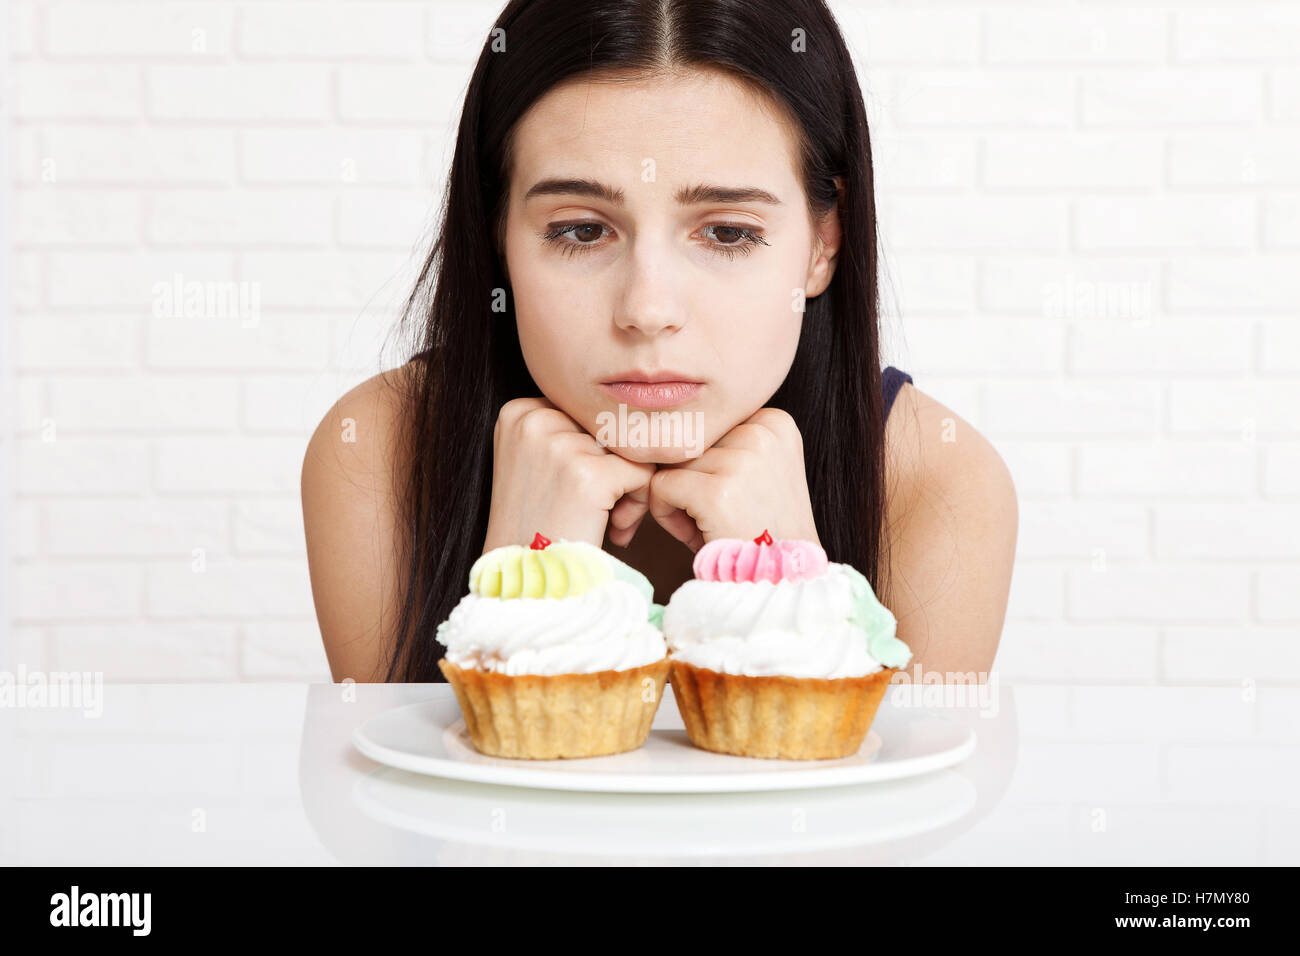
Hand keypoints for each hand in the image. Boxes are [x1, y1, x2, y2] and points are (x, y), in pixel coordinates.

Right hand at [481, 397, 655, 552]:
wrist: (526, 583)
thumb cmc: (539, 527)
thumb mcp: (539, 464)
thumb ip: (571, 431)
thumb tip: (634, 412)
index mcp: (519, 411)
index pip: (588, 412)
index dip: (598, 451)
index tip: (586, 490)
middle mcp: (533, 419)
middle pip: (610, 425)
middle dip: (617, 468)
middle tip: (606, 511)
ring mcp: (558, 445)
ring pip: (630, 446)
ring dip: (630, 486)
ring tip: (609, 521)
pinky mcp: (586, 474)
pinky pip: (642, 472)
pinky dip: (639, 502)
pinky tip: (615, 527)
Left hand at [645, 407, 819, 551]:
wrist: (782, 582)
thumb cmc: (759, 530)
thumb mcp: (756, 472)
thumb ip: (722, 443)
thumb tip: (657, 425)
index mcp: (774, 421)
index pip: (707, 427)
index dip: (708, 466)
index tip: (732, 497)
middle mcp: (762, 431)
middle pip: (689, 443)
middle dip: (690, 481)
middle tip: (717, 517)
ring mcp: (741, 459)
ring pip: (671, 464)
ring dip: (678, 499)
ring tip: (711, 525)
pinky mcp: (718, 490)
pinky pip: (660, 487)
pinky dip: (667, 515)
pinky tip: (698, 533)